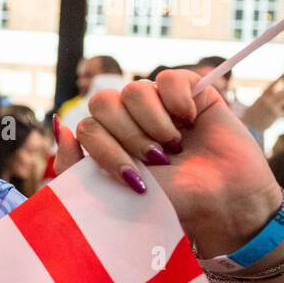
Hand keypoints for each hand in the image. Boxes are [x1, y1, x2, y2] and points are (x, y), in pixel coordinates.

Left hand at [54, 68, 282, 256]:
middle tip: (158, 159)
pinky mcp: (190, 93)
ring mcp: (159, 105)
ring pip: (134, 90)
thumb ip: (77, 166)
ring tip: (175, 146)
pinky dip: (178, 101)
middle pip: (104, 103)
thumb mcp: (114, 192)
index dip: (107, 150)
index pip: (87, 127)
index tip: (135, 178)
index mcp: (110, 141)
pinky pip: (167, 78)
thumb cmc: (172, 202)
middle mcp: (130, 120)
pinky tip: (191, 120)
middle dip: (128, 136)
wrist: (223, 204)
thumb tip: (60, 127)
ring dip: (154, 123)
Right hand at [241, 75, 283, 132]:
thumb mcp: (255, 107)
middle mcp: (267, 100)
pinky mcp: (275, 115)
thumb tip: (270, 98)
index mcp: (262, 97)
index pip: (272, 84)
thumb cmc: (250, 119)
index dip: (279, 78)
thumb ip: (264, 101)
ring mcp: (271, 106)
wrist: (246, 127)